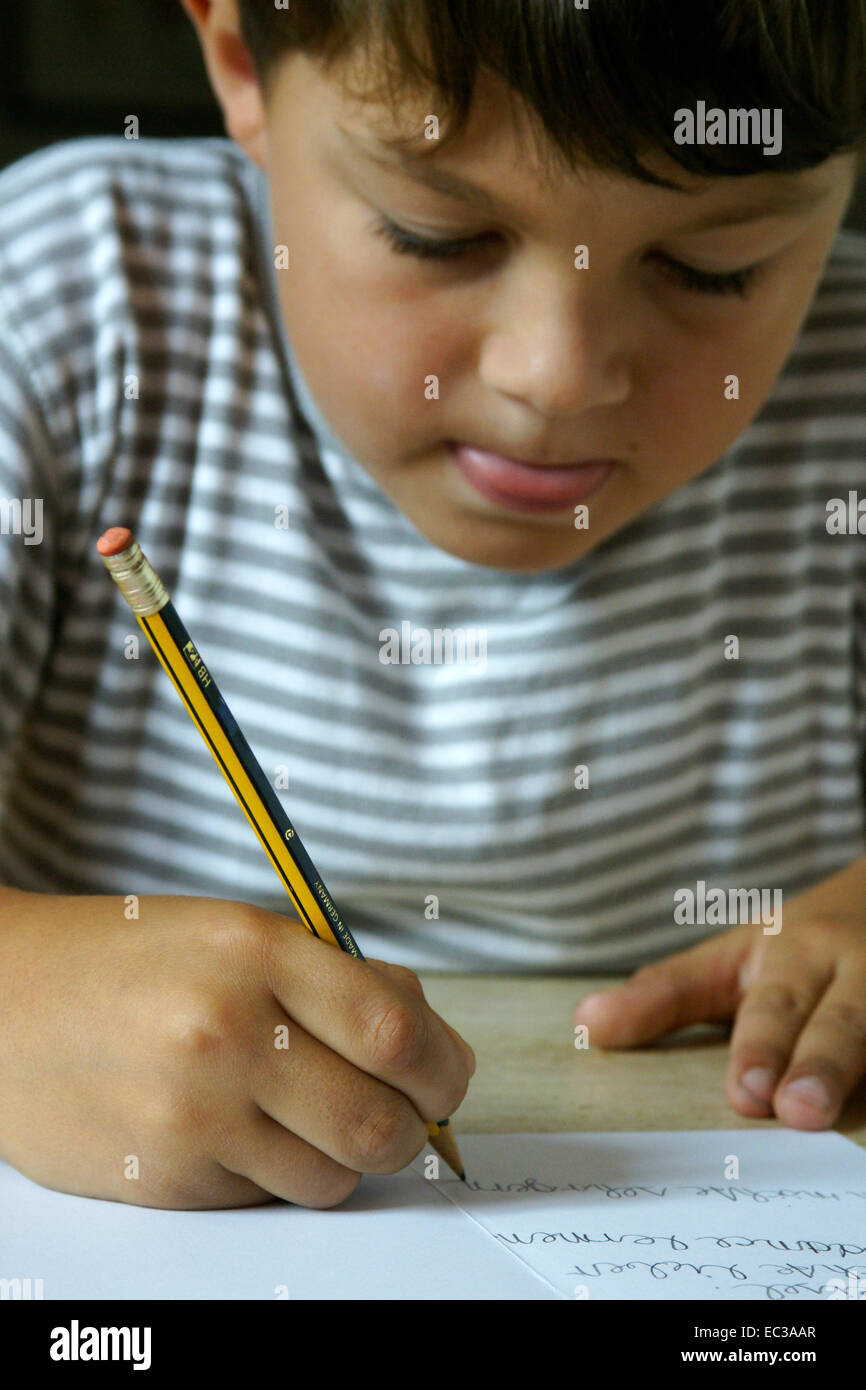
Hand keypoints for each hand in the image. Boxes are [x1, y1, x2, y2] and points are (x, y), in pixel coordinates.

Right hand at [0, 889, 474, 1207]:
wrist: (5, 1000)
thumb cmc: (131, 958)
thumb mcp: (237, 931)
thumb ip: (337, 979)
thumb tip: (428, 1045)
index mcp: (255, 952)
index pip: (396, 1032)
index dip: (444, 1067)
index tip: (447, 1077)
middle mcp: (225, 1033)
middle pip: (379, 1124)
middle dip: (407, 1128)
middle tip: (396, 1112)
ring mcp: (192, 1114)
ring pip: (331, 1179)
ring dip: (340, 1158)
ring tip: (306, 1117)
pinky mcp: (165, 1177)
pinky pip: (266, 1198)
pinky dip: (274, 1173)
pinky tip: (238, 1128)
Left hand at [572, 883, 865, 1129]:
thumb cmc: (794, 951)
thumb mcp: (730, 960)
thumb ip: (666, 996)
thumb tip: (585, 1025)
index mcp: (797, 954)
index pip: (775, 1005)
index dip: (761, 1048)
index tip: (745, 1093)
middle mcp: (855, 972)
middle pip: (843, 1022)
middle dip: (820, 1064)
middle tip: (795, 1112)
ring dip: (859, 1075)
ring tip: (833, 1119)